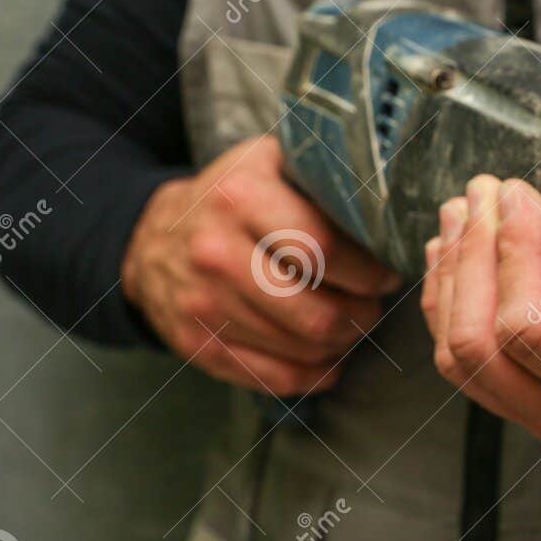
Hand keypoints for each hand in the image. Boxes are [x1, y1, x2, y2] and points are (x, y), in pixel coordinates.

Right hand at [121, 135, 401, 394]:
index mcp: (241, 198)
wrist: (150, 237)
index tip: (386, 276)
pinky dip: (314, 374)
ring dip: (341, 344)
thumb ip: (322, 177)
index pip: (323, 249)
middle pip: (317, 314)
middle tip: (371, 307)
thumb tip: (390, 209)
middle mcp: (216, 253)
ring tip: (350, 323)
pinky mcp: (197, 345)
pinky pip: (275, 378)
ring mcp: (202, 304)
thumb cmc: (232, 198)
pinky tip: (328, 358)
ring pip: (302, 349)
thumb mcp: (269, 163)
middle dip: (361, 316)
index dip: (368, 272)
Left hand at [420, 175, 540, 459]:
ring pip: (460, 358)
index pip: (537, 332)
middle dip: (471, 258)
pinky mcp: (532, 405)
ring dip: (450, 278)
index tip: (522, 194)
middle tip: (483, 191)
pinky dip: (449, 303)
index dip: (514, 257)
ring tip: (463, 211)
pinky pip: (464, 365)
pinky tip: (457, 252)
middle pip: (481, 347)